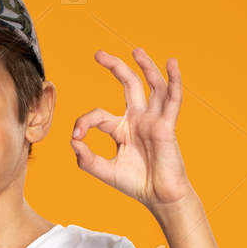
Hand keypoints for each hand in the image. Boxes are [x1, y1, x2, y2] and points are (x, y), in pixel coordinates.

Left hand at [71, 46, 194, 209]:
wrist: (160, 197)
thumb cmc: (136, 184)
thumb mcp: (105, 171)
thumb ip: (87, 159)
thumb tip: (72, 140)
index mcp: (121, 129)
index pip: (99, 115)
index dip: (85, 122)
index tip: (77, 136)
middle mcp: (137, 120)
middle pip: (128, 85)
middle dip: (115, 67)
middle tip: (98, 54)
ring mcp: (153, 120)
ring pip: (151, 86)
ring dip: (146, 67)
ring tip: (136, 51)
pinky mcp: (167, 125)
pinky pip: (172, 99)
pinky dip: (174, 80)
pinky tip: (172, 64)